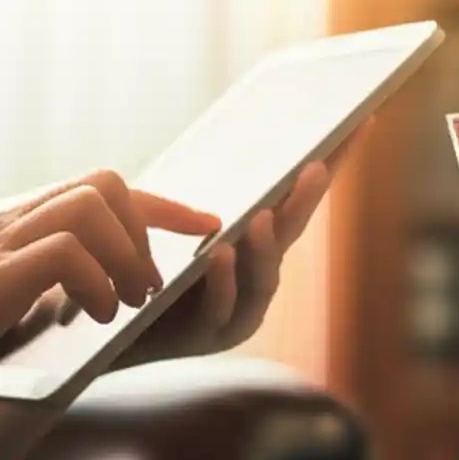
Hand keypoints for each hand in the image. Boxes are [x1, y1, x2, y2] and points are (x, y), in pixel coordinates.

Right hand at [0, 170, 219, 402]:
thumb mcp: (1, 296)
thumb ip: (46, 276)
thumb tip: (111, 284)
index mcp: (13, 221)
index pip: (101, 189)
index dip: (162, 206)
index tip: (208, 224)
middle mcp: (5, 219)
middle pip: (106, 183)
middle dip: (148, 230)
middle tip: (150, 285)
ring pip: (93, 206)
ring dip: (127, 256)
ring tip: (128, 302)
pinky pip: (67, 251)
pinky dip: (97, 282)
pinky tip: (97, 316)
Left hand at [114, 122, 371, 368]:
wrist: (99, 333)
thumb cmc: (134, 268)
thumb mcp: (163, 220)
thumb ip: (193, 194)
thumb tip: (229, 141)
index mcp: (254, 245)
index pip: (296, 197)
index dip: (330, 163)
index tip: (359, 121)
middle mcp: (256, 278)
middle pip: (290, 232)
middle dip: (306, 200)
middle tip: (317, 165)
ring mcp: (237, 312)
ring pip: (263, 277)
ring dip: (265, 247)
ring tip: (263, 216)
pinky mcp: (203, 338)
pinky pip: (220, 309)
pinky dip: (225, 282)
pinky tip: (222, 255)